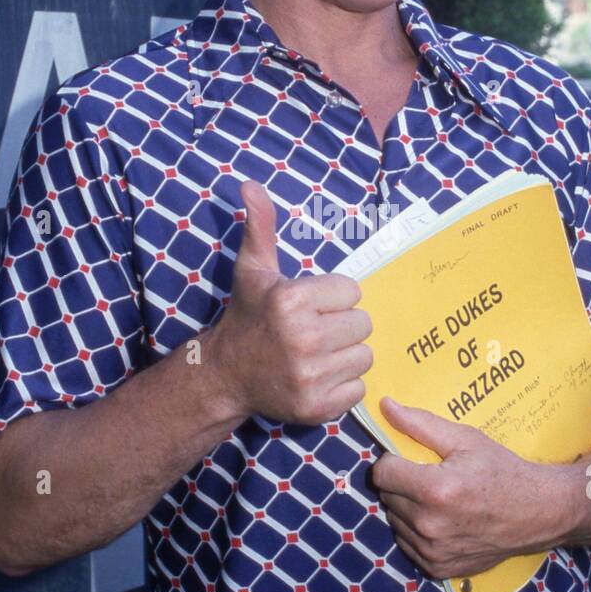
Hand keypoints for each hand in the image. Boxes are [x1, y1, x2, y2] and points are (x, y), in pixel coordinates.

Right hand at [212, 180, 373, 425]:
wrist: (226, 374)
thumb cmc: (248, 316)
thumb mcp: (253, 268)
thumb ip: (261, 226)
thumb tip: (249, 185)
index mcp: (292, 300)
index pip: (353, 291)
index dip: (333, 298)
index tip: (310, 306)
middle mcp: (302, 338)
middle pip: (363, 324)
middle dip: (342, 326)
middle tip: (315, 331)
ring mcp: (309, 375)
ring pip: (364, 356)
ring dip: (346, 356)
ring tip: (317, 354)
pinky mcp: (316, 406)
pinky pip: (358, 389)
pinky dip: (343, 385)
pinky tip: (318, 377)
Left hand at [370, 397, 570, 579]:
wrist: (539, 513)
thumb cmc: (503, 471)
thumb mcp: (466, 440)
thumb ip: (420, 424)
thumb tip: (385, 406)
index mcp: (435, 490)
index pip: (381, 473)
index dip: (393, 461)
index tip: (411, 459)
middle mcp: (429, 525)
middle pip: (386, 496)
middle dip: (402, 483)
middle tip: (430, 476)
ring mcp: (432, 551)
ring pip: (394, 520)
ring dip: (407, 507)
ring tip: (439, 499)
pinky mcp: (436, 569)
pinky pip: (407, 543)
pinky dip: (417, 531)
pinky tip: (443, 520)